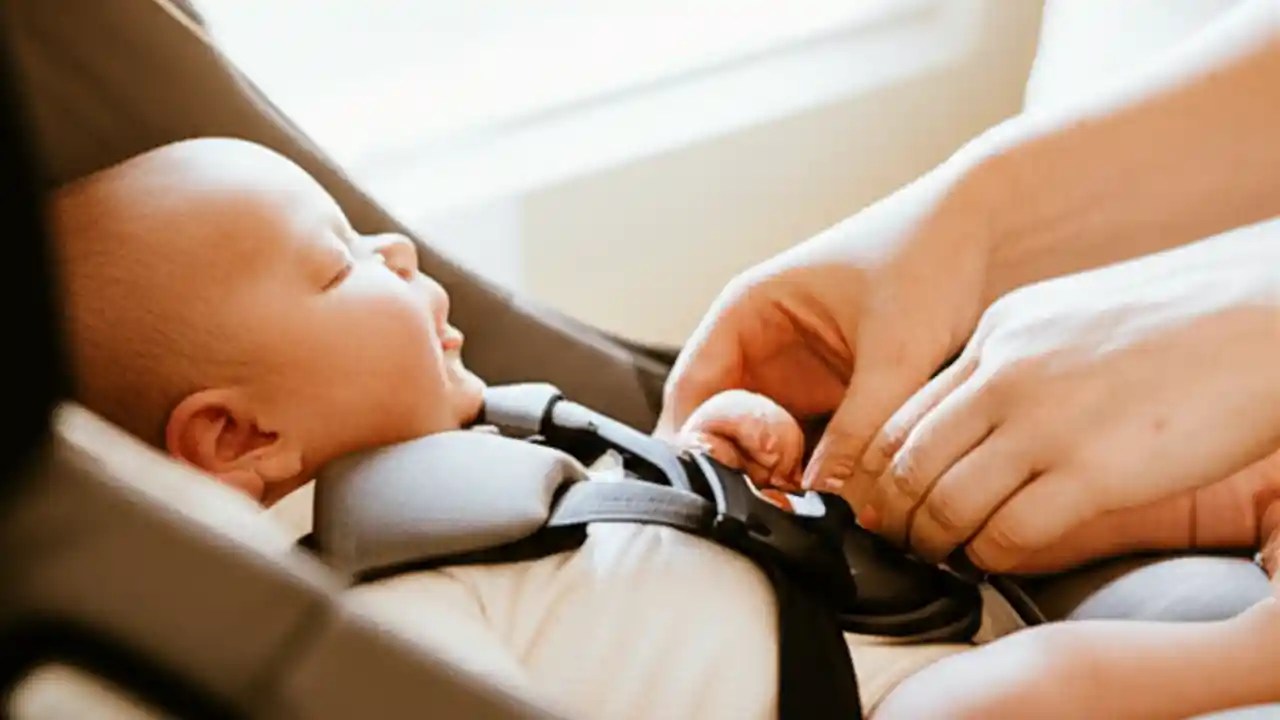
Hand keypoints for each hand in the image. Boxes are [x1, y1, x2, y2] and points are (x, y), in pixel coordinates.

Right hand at [657, 166, 995, 509]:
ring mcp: (801, 380)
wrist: (997, 233)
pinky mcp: (841, 404)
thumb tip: (833, 506)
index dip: (702, 443)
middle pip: (723, 431)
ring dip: (785, 484)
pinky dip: (824, 482)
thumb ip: (860, 430)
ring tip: (818, 509)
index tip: (737, 483)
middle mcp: (764, 350)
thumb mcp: (894, 348)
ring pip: (769, 451)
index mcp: (747, 314)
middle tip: (783, 507)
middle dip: (746, 474)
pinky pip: (816, 455)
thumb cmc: (930, 254)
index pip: (691, 392)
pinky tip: (846, 502)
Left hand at [860, 222, 1279, 570]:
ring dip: (933, 541)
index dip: (879, 469)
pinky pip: (1006, 533)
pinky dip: (987, 556)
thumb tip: (983, 408)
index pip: (902, 413)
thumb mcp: (1072, 317)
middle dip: (892, 514)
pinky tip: (993, 560)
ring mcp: (1044, 424)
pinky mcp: (1092, 471)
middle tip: (898, 541)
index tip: (882, 499)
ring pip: (944, 503)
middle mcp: (1005, 376)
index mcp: (998, 335)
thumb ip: (1017, 357)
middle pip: (908, 463)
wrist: (1269, 316)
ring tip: (941, 556)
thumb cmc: (1185, 321)